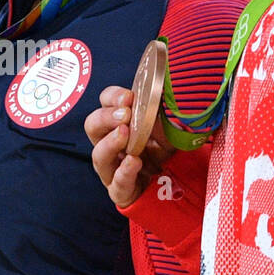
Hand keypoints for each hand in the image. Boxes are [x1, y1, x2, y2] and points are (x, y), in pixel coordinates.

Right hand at [84, 85, 176, 206]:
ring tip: (125, 134)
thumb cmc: (169, 147)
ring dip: (110, 143)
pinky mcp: (122, 192)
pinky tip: (134, 162)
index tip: (129, 97)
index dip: (112, 97)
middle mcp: (110, 144)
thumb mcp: (169, 121)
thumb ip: (165, 103)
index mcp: (119, 122)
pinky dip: (124, 172)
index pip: (105, 102)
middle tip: (125, 114)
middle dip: (105, 117)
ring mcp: (113, 169)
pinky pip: (117, 184)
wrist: (181, 183)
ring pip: (99, 156)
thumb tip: (171, 82)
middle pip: (93, 126)